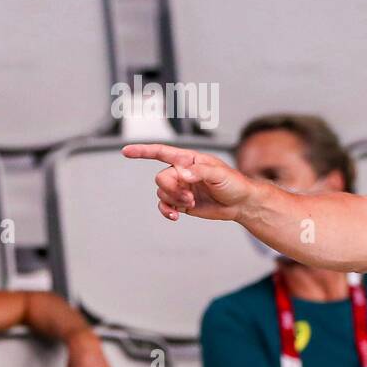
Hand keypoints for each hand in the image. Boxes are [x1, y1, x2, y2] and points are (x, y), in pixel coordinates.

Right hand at [121, 143, 255, 222]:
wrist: (241, 203)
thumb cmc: (233, 183)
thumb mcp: (219, 174)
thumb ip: (199, 172)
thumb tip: (182, 174)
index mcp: (188, 160)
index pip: (161, 152)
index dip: (143, 151)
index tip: (126, 151)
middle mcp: (181, 172)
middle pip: (161, 178)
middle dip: (172, 189)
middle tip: (189, 197)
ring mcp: (180, 188)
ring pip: (162, 193)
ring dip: (174, 200)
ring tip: (191, 203)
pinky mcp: (182, 203)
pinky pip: (165, 205)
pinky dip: (166, 211)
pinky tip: (175, 216)